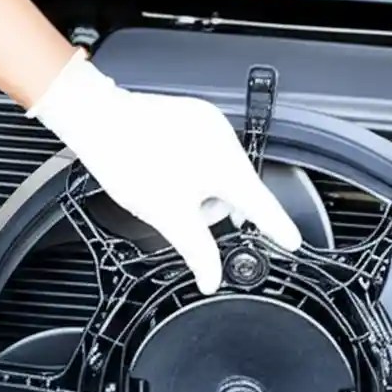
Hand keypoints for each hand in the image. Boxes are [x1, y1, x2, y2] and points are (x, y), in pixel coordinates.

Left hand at [28, 52, 301, 293]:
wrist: (100, 119)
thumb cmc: (131, 161)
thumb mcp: (169, 217)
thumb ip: (197, 250)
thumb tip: (211, 278)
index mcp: (227, 167)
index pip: (261, 205)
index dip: (277, 227)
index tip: (291, 240)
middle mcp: (224, 140)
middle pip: (237, 187)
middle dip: (217, 207)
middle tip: (187, 216)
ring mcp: (208, 122)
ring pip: (219, 167)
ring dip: (203, 186)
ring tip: (168, 190)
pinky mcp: (192, 114)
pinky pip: (205, 148)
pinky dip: (194, 164)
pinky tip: (166, 169)